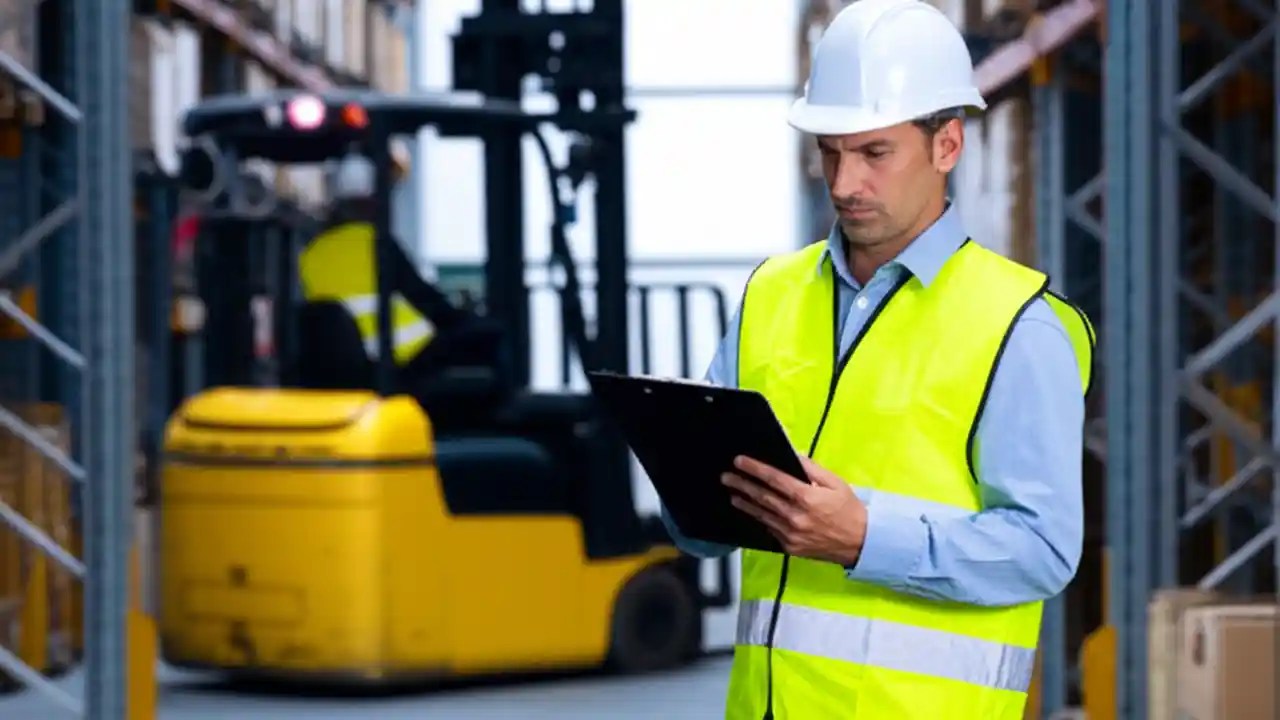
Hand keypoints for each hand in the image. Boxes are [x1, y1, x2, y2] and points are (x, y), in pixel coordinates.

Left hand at [722, 454, 867, 565]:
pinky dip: (758, 519)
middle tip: (727, 477)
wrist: (860, 542)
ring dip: (745, 503)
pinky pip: (769, 529)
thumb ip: (811, 468)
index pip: (773, 479)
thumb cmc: (849, 510)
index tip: (740, 461)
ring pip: (761, 515)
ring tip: (732, 494)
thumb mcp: (835, 483)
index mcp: (807, 497)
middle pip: (762, 496)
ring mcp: (791, 534)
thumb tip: (793, 454)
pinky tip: (750, 511)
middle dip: (742, 484)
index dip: (754, 468)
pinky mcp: (790, 547)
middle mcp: (795, 516)